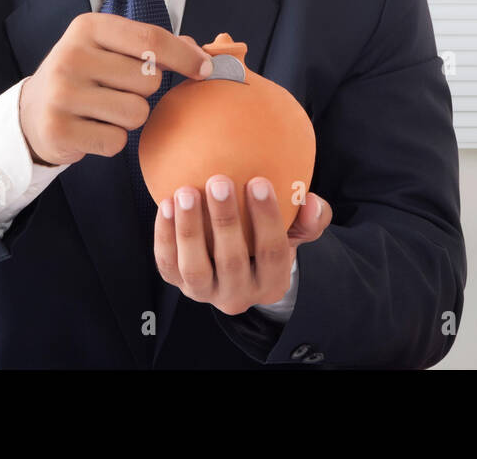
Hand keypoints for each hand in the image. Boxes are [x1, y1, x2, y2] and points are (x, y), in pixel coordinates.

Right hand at [18, 13, 213, 166]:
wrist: (31, 112)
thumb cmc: (83, 76)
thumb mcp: (111, 48)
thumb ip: (156, 47)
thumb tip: (202, 56)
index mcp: (88, 27)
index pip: (151, 39)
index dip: (185, 57)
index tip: (204, 69)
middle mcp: (71, 56)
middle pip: (149, 80)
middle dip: (145, 91)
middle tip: (117, 89)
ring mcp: (62, 94)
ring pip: (136, 113)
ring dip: (130, 118)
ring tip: (103, 110)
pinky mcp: (59, 130)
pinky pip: (116, 141)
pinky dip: (111, 139)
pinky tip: (91, 127)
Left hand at [154, 175, 330, 315]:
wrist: (237, 266)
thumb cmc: (268, 239)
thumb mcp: (294, 233)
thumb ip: (309, 219)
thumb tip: (312, 202)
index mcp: (272, 282)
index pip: (272, 253)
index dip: (267, 219)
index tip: (259, 181)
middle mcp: (238, 295)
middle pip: (232, 261)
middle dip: (225, 221)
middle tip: (219, 181)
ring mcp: (205, 293)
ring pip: (195, 268)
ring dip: (190, 229)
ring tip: (186, 192)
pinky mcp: (177, 284)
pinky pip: (167, 264)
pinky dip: (164, 235)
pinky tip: (166, 203)